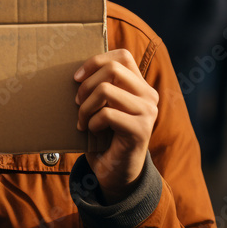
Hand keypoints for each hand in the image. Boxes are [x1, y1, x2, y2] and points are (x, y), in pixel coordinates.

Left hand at [74, 49, 158, 201]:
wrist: (116, 172)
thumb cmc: (105, 135)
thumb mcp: (103, 105)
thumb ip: (101, 85)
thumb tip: (77, 72)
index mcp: (140, 85)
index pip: (122, 56)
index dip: (96, 61)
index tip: (77, 77)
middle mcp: (149, 95)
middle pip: (112, 69)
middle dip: (86, 85)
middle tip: (77, 102)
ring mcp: (148, 112)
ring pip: (106, 90)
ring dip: (86, 106)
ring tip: (82, 120)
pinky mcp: (141, 130)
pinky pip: (107, 114)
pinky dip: (92, 122)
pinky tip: (91, 131)